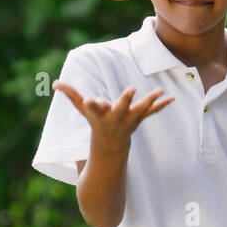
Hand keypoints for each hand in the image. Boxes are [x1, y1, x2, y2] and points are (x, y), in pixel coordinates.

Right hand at [53, 81, 172, 154]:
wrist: (110, 144)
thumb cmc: (95, 121)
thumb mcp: (82, 109)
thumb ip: (71, 95)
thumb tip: (54, 83)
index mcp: (99, 115)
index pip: (94, 107)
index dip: (93, 103)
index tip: (91, 100)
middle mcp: (114, 118)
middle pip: (120, 108)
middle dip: (125, 100)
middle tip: (131, 90)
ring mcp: (128, 120)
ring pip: (140, 110)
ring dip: (149, 101)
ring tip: (159, 91)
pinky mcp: (138, 119)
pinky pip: (151, 112)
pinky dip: (161, 106)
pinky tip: (172, 98)